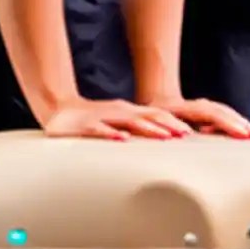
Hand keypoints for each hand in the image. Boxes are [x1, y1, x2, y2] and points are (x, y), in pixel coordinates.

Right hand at [42, 97, 193, 140]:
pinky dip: (112, 134)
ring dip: (149, 129)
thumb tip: (160, 140)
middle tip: (186, 135)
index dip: (174, 123)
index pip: (157, 116)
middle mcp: (121, 112)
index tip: (191, 133)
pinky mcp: (86, 125)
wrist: (58, 108)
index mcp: (129, 112)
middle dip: (169, 125)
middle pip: (149, 117)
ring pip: (130, 122)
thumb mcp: (118, 124)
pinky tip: (122, 139)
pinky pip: (100, 129)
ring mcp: (104, 117)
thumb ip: (136, 130)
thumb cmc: (92, 118)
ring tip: (165, 137)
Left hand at [148, 97, 249, 140]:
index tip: (242, 134)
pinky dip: (243, 124)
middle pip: (227, 114)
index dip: (229, 124)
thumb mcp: (158, 121)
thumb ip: (171, 126)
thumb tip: (185, 134)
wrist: (158, 101)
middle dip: (245, 125)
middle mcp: (203, 106)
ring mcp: (210, 108)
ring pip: (231, 115)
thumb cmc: (156, 117)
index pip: (214, 114)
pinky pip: (231, 118)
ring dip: (247, 125)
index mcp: (190, 108)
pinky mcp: (213, 114)